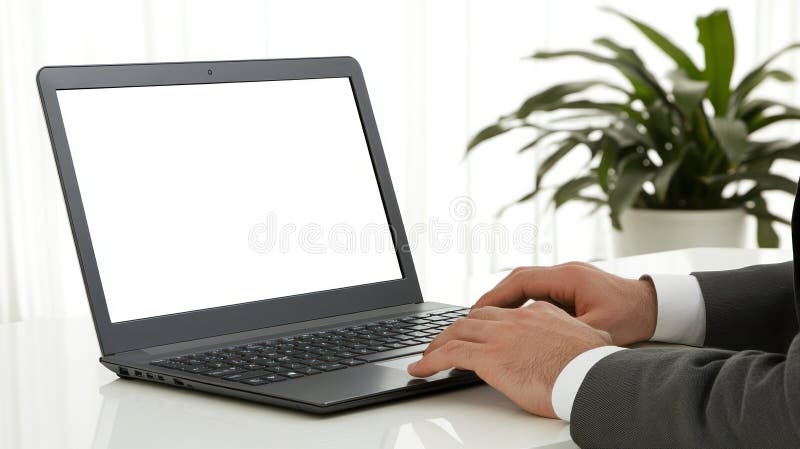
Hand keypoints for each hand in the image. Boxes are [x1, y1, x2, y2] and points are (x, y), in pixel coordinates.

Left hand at [407, 301, 611, 416]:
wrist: (593, 376)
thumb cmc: (596, 367)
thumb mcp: (592, 340)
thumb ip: (583, 337)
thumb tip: (593, 341)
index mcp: (539, 313)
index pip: (503, 314)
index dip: (485, 324)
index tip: (476, 333)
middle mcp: (516, 319)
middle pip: (474, 319)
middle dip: (456, 331)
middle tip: (444, 343)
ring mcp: (501, 336)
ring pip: (456, 332)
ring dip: (438, 344)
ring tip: (427, 357)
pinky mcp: (489, 356)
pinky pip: (449, 354)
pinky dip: (430, 361)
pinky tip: (421, 369)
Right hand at [473, 262, 657, 345]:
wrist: (656, 305)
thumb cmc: (632, 316)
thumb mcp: (597, 330)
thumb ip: (566, 334)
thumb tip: (535, 344)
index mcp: (569, 278)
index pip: (521, 281)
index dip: (495, 297)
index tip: (475, 311)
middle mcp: (565, 272)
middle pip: (518, 279)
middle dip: (494, 298)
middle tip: (472, 317)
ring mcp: (567, 277)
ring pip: (525, 283)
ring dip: (506, 300)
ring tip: (486, 320)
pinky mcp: (570, 286)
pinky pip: (537, 290)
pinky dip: (520, 303)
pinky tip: (512, 320)